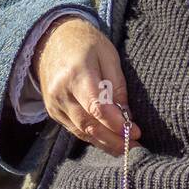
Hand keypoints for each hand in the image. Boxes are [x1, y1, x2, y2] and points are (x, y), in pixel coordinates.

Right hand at [33, 16, 140, 154]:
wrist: (52, 41)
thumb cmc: (86, 44)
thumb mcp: (109, 55)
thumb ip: (117, 86)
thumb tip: (127, 116)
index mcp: (77, 73)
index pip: (97, 107)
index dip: (117, 124)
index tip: (136, 132)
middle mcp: (61, 91)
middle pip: (89, 124)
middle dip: (113, 140)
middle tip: (135, 147)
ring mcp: (54, 103)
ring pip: (81, 131)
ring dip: (104, 143)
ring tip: (125, 148)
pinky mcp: (52, 111)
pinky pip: (74, 129)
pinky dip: (92, 136)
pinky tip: (108, 140)